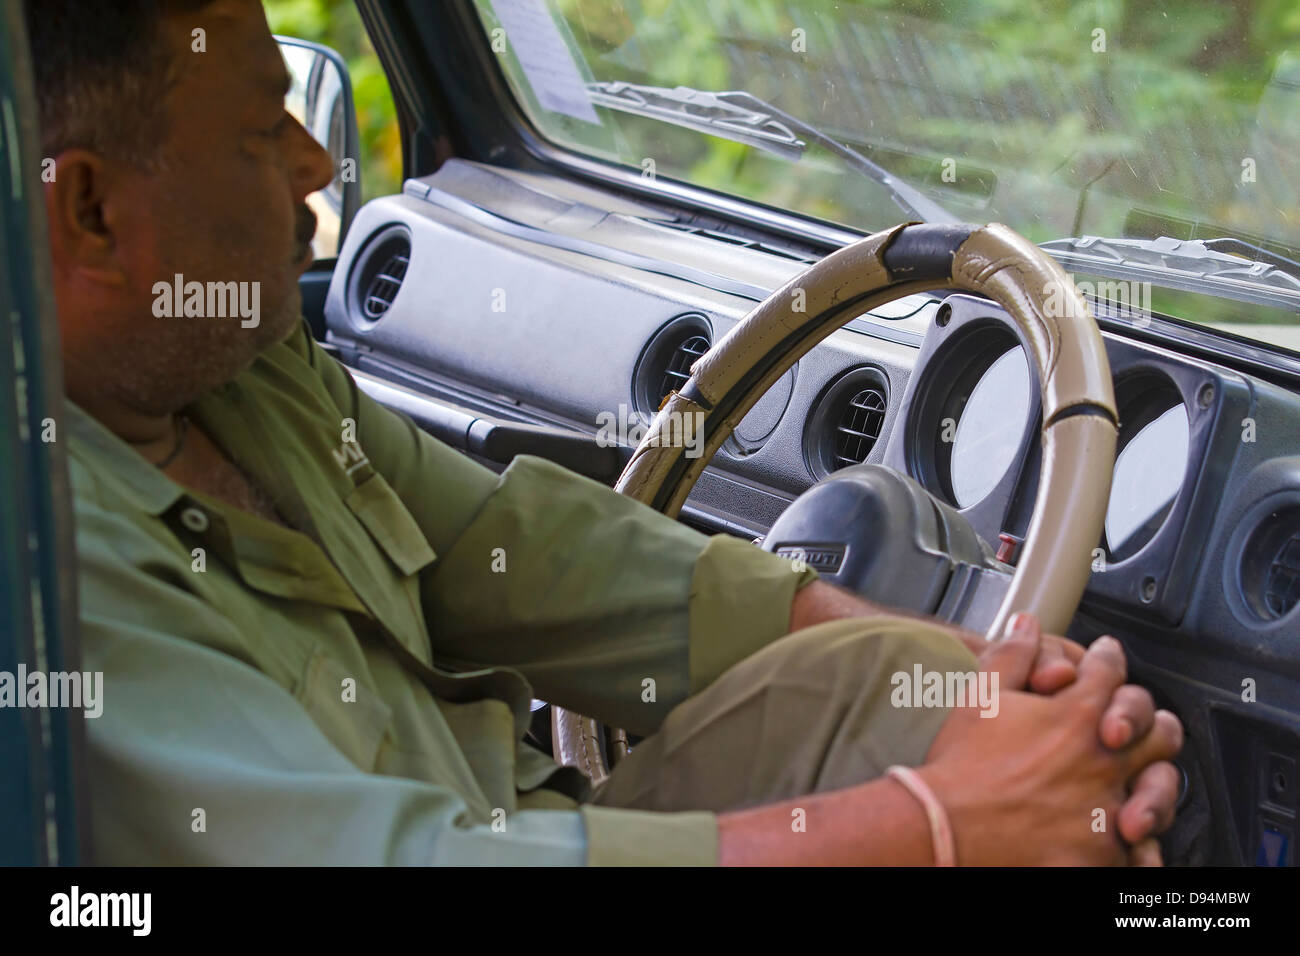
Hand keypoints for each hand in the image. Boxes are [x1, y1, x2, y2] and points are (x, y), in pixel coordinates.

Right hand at [919, 614, 1183, 864]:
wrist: (947, 829)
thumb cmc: (960, 766)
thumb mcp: (980, 696)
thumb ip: (1012, 656)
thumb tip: (1027, 624)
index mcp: (1077, 714)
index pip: (1110, 671)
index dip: (1107, 659)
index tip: (1104, 657)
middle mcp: (1104, 758)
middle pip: (1157, 727)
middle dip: (1147, 719)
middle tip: (1131, 723)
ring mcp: (1109, 808)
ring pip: (1162, 787)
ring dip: (1155, 781)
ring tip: (1139, 783)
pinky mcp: (1103, 852)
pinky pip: (1144, 849)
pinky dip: (1142, 845)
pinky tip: (1132, 839)